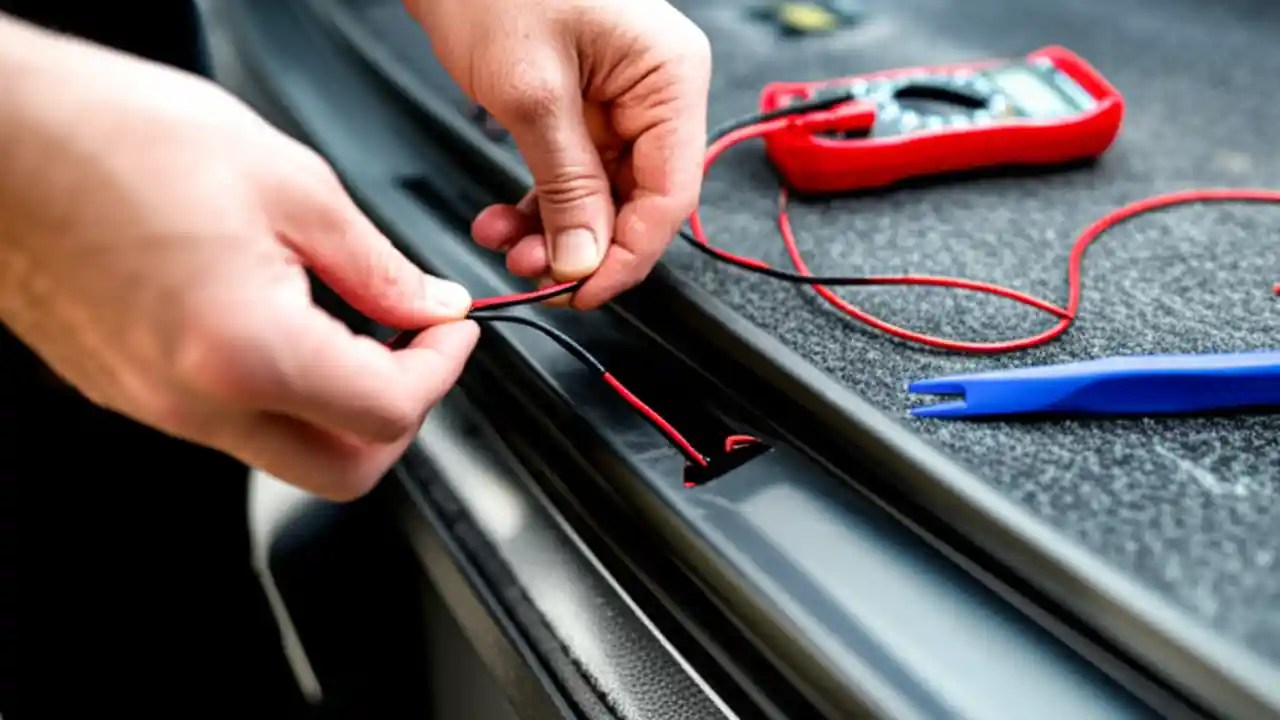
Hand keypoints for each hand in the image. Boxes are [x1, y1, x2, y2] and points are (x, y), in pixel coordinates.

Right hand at [0, 18, 476, 499]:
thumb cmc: (115, 135)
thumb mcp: (290, 184)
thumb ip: (378, 266)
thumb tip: (430, 307)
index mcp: (246, 350)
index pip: (387, 413)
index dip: (442, 370)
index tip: (452, 330)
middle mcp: (195, 401)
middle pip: (342, 471)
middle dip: (399, 416)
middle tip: (417, 348)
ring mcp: (154, 406)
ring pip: (285, 450)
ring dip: (339, 404)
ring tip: (350, 321)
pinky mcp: (127, 391)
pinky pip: (229, 421)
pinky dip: (280, 390)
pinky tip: (285, 320)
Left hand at [407, 0, 711, 308]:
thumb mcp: (531, 93)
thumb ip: (565, 185)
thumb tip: (586, 260)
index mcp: (669, 76)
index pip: (670, 195)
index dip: (627, 255)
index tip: (583, 291)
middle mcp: (655, 89)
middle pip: (638, 201)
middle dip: (583, 245)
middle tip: (534, 271)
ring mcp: (619, 99)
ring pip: (602, 196)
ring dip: (554, 231)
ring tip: (506, 243)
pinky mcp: (582, 105)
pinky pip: (574, 174)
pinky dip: (540, 203)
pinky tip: (505, 218)